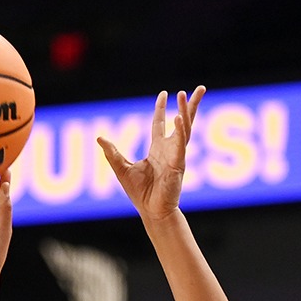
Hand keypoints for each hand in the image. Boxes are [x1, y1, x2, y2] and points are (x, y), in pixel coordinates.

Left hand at [98, 86, 205, 221]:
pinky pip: (181, 144)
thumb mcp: (121, 168)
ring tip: (185, 94)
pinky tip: (179, 117)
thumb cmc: (140, 194)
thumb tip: (99, 137)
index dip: (162, 108)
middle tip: (201, 88)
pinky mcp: (179, 164)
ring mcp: (177, 155)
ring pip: (185, 128)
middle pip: (183, 121)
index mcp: (158, 149)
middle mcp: (170, 149)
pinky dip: (180, 130)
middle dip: (190, 104)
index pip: (160, 123)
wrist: (152, 212)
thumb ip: (112, 152)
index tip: (164, 93)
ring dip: (186, 111)